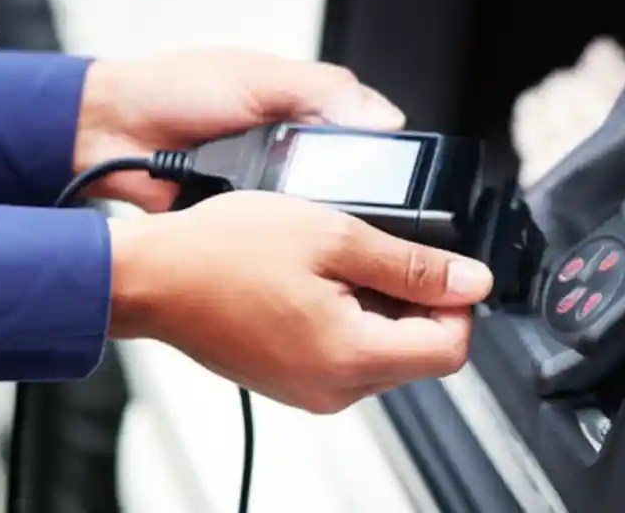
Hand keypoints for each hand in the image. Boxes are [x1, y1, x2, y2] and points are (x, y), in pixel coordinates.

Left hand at [74, 49, 404, 210]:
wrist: (108, 130)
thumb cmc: (175, 88)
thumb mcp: (258, 76)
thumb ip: (323, 91)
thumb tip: (386, 117)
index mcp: (308, 112)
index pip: (370, 142)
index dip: (386, 163)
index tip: (398, 179)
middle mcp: (296, 154)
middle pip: (352, 190)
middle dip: (352, 201)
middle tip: (352, 205)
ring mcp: (270, 192)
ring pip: (317, 221)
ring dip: (316, 223)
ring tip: (317, 225)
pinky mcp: (244, 223)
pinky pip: (276, 240)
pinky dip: (280, 242)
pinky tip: (284, 242)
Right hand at [106, 191, 493, 412]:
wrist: (151, 277)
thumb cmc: (224, 252)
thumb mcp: (333, 235)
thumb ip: (413, 264)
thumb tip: (473, 281)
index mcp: (352, 357)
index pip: (451, 350)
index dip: (457, 303)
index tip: (438, 266)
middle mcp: (335, 389)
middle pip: (419, 352)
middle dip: (414, 300)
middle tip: (371, 252)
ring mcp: (311, 390)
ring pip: (383, 350)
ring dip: (378, 304)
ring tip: (334, 262)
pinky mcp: (292, 380)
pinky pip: (346, 353)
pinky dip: (346, 316)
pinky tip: (314, 280)